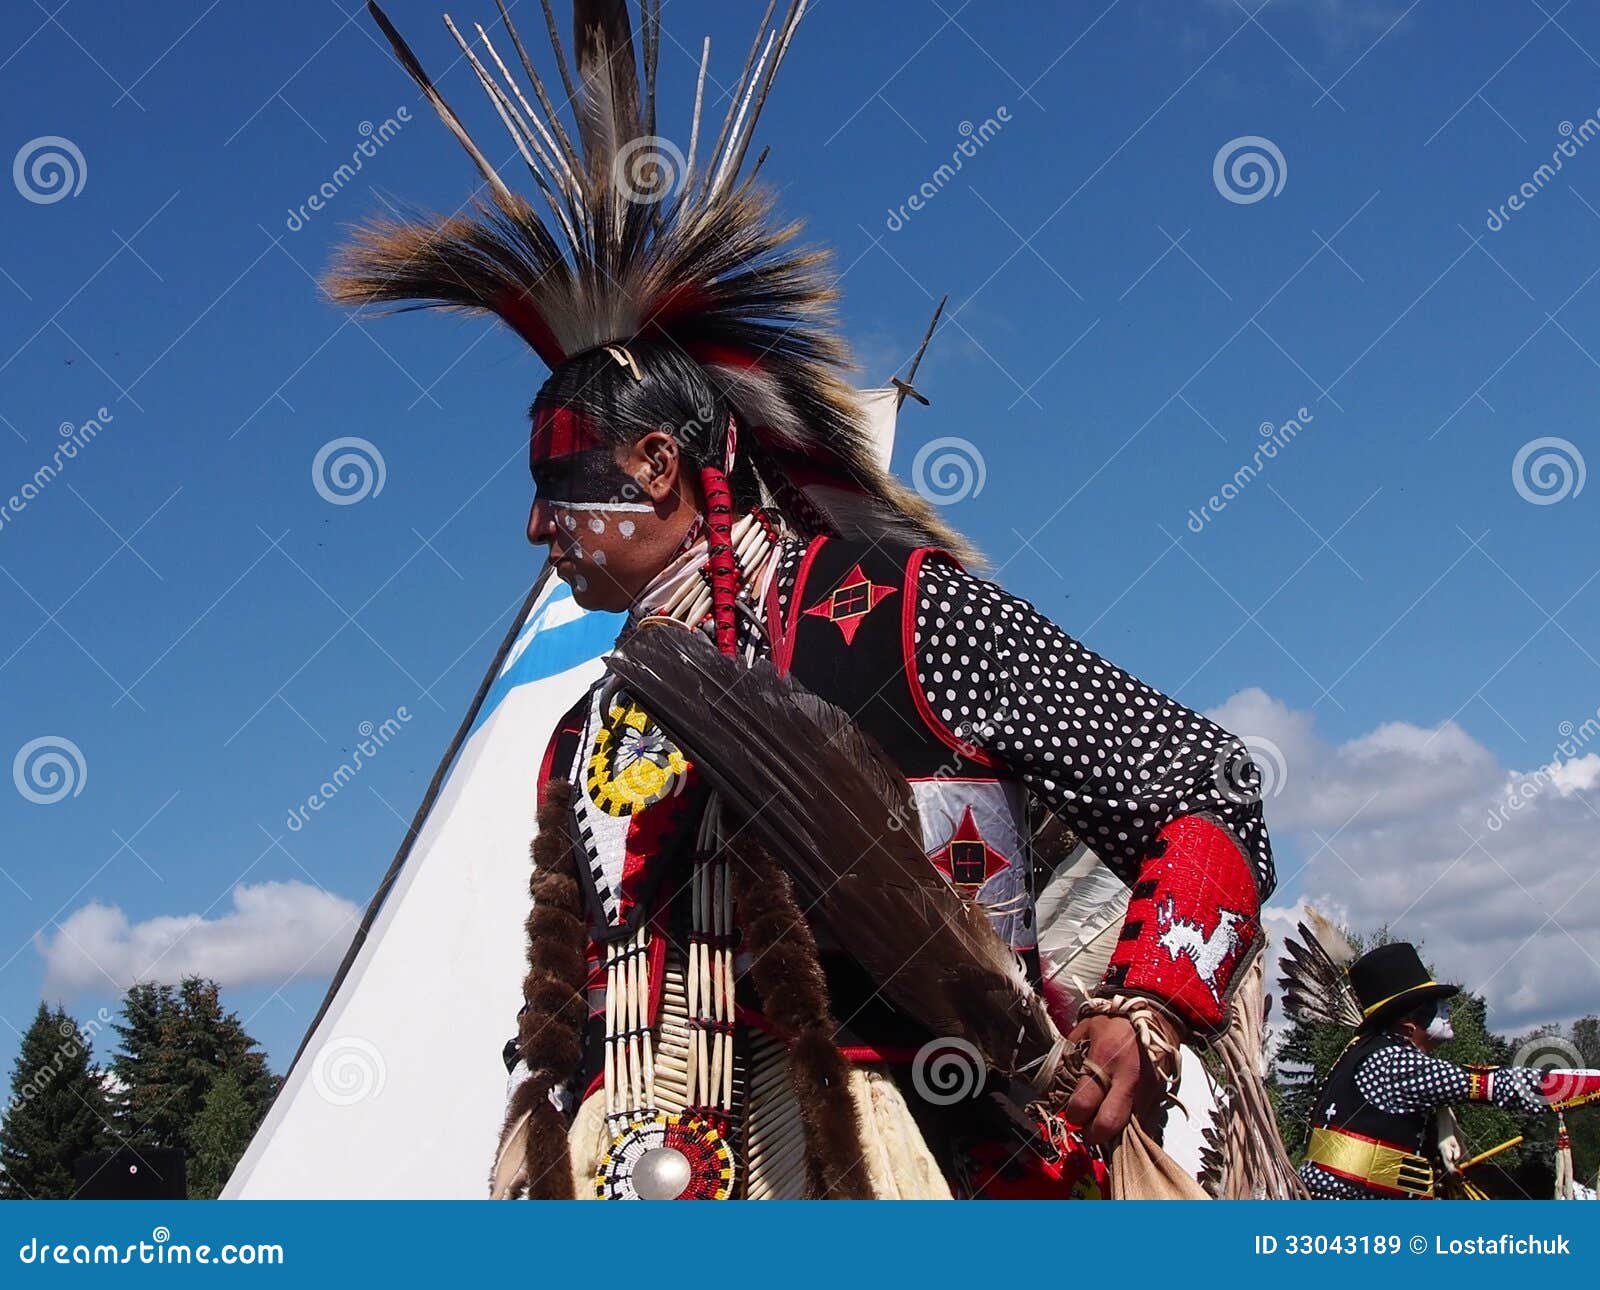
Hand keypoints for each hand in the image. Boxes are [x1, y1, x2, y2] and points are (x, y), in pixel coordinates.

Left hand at [1062, 1014, 1165, 1146]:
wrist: (1154, 1013)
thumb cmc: (1114, 1021)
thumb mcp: (1084, 1030)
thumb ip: (1069, 1059)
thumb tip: (1058, 1089)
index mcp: (1104, 1058)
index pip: (1083, 1103)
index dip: (1073, 1115)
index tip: (1072, 1113)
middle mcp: (1128, 1078)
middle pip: (1108, 1125)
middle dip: (1093, 1134)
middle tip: (1086, 1129)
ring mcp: (1147, 1090)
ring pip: (1128, 1130)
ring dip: (1113, 1132)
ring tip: (1102, 1120)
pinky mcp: (1160, 1096)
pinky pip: (1142, 1123)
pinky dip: (1130, 1125)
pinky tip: (1120, 1114)